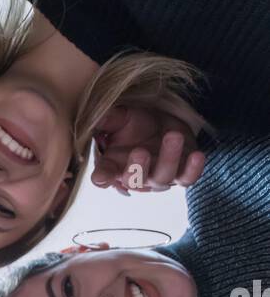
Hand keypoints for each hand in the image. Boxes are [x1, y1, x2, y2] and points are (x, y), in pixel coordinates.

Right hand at [91, 105, 205, 194]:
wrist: (162, 125)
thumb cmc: (136, 125)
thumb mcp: (119, 117)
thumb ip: (108, 119)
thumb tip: (99, 115)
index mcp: (114, 165)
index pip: (104, 176)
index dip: (103, 178)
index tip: (102, 176)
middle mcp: (135, 176)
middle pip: (135, 181)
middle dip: (138, 168)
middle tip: (140, 151)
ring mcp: (159, 177)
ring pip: (163, 178)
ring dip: (168, 159)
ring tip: (173, 136)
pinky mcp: (182, 174)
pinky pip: (188, 178)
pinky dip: (194, 169)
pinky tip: (197, 155)